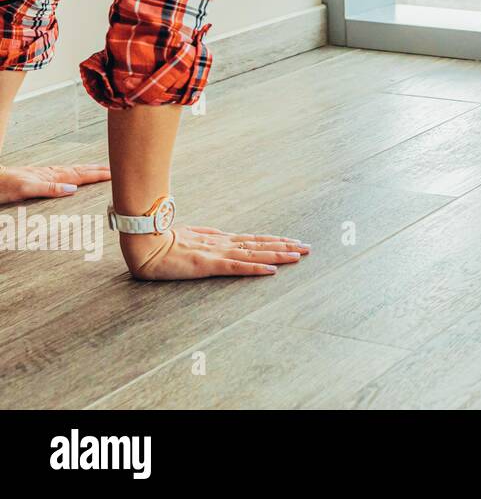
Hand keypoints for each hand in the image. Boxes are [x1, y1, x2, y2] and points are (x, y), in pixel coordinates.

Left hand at [0, 163, 110, 205]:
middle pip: (81, 170)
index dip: (97, 175)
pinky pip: (66, 173)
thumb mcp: (26, 189)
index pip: (80, 175)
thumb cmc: (5, 185)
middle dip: (98, 170)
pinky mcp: (42, 177)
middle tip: (115, 170)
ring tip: (101, 169)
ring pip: (74, 171)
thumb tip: (73, 189)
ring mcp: (47, 174)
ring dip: (90, 170)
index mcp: (52, 176)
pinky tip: (76, 174)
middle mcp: (52, 173)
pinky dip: (77, 173)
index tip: (113, 174)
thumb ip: (49, 188)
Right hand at [120, 224, 310, 280]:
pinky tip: (271, 270)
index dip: (275, 240)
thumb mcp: (193, 238)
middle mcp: (224, 244)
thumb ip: (210, 237)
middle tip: (308, 247)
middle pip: (261, 244)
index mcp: (220, 240)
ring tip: (298, 256)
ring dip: (278, 255)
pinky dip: (256, 268)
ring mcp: (217, 254)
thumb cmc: (165, 242)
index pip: (255, 240)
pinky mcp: (209, 265)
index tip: (293, 241)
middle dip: (286, 246)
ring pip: (255, 254)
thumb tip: (224, 236)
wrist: (145, 245)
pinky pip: (237, 268)